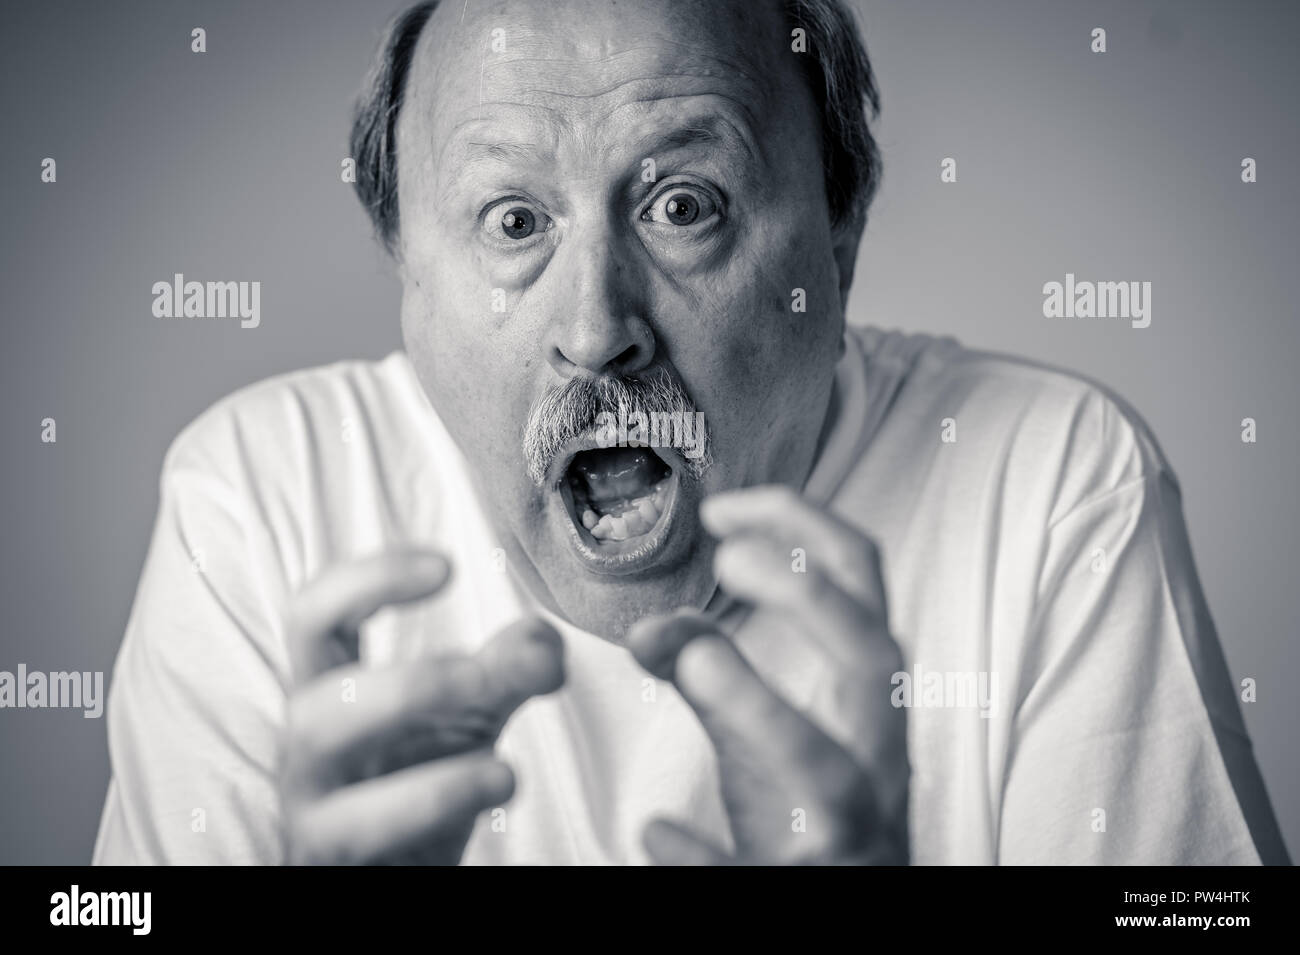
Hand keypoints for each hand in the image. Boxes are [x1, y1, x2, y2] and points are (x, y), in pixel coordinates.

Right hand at [278, 549, 563, 863]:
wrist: (397, 871)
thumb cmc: (417, 784)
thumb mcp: (469, 718)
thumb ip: (506, 670)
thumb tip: (544, 637)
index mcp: (331, 690)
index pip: (316, 617)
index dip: (369, 580)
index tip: (447, 566)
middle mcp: (308, 746)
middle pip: (315, 702)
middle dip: (413, 682)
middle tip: (496, 677)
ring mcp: (311, 808)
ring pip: (327, 771)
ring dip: (420, 746)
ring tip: (502, 756)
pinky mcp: (332, 859)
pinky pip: (363, 833)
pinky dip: (437, 803)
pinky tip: (500, 782)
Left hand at [628, 486, 908, 864]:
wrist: (846, 903)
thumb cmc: (808, 808)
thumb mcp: (761, 728)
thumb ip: (710, 668)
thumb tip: (648, 625)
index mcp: (866, 695)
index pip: (862, 582)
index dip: (802, 527)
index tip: (723, 511)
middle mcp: (877, 755)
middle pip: (871, 659)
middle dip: (807, 595)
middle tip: (728, 560)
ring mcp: (853, 827)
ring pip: (831, 774)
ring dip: (763, 711)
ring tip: (694, 664)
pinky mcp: (811, 888)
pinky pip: (767, 875)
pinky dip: (708, 855)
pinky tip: (654, 832)